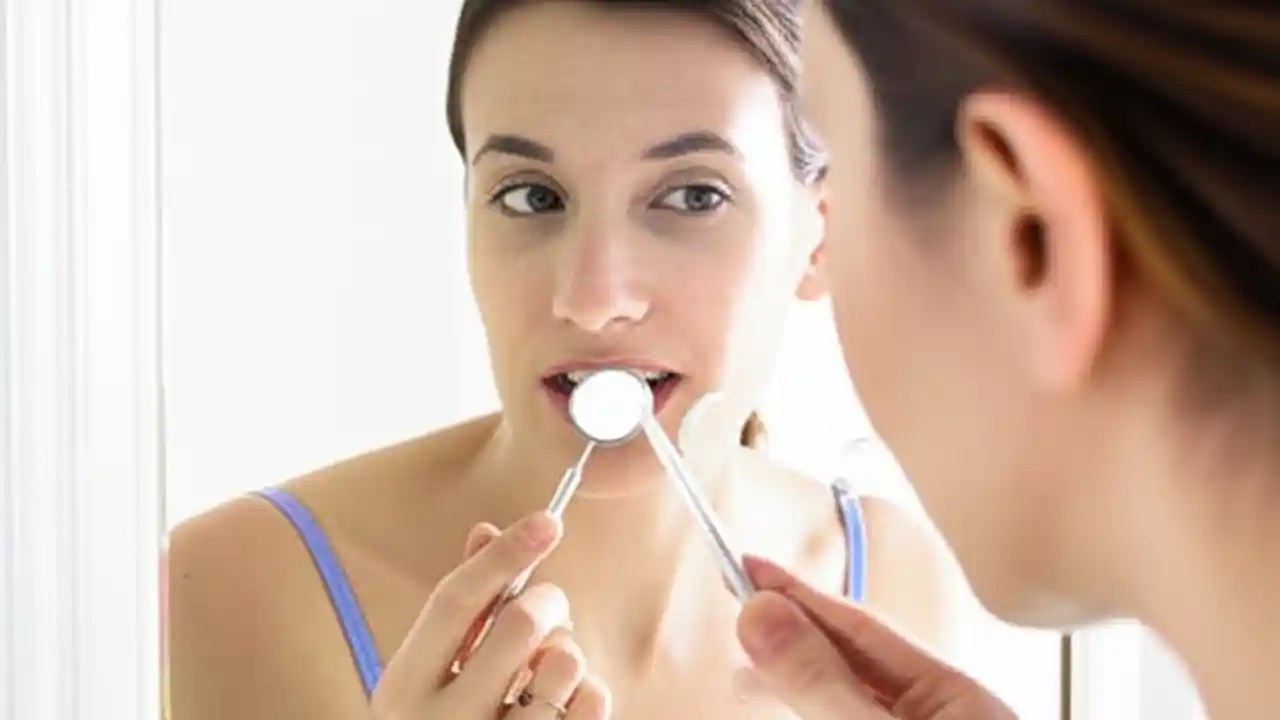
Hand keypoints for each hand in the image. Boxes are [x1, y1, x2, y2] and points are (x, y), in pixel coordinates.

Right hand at [370, 512, 611, 718]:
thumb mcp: (432, 675)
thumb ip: (461, 608)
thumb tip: (485, 529)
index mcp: (402, 688)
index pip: (454, 601)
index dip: (504, 554)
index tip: (548, 520)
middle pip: (517, 624)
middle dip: (547, 600)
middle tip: (549, 607)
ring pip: (562, 665)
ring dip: (568, 650)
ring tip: (551, 666)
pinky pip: (592, 705)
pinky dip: (592, 689)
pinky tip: (571, 698)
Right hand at [734, 555, 1015, 719]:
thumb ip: (823, 684)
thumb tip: (764, 616)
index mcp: (963, 698)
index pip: (863, 627)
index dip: (800, 593)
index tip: (747, 564)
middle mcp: (946, 715)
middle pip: (855, 660)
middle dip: (794, 636)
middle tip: (738, 610)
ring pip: (849, 695)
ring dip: (798, 680)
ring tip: (748, 673)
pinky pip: (848, 716)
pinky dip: (813, 709)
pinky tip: (787, 704)